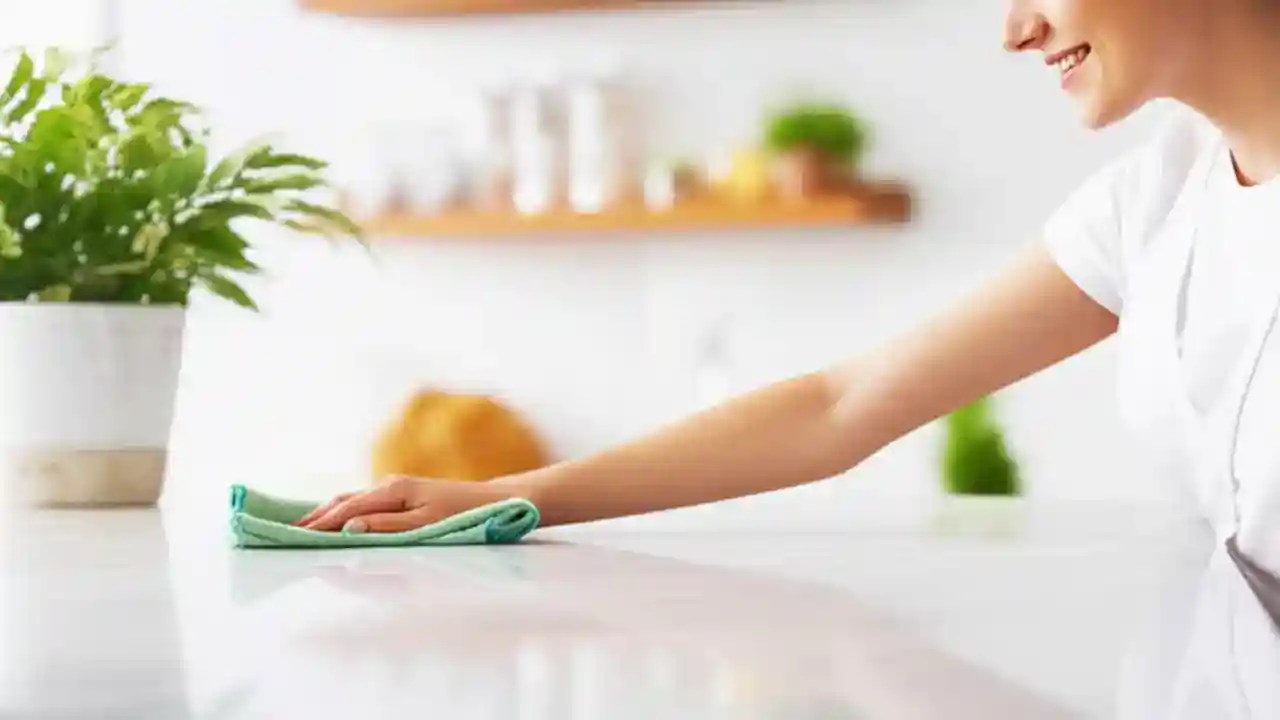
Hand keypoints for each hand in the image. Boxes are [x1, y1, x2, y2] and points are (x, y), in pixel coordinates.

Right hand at [294, 476, 524, 533]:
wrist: (492, 501)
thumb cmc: (462, 515)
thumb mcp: (425, 525)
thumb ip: (387, 527)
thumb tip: (350, 527)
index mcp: (393, 492)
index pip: (346, 509)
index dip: (319, 524)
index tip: (293, 535)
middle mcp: (389, 486)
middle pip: (342, 501)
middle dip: (313, 516)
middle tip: (284, 531)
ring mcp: (395, 489)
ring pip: (350, 500)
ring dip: (324, 513)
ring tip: (300, 527)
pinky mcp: (402, 495)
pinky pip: (363, 503)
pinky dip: (342, 511)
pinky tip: (333, 519)